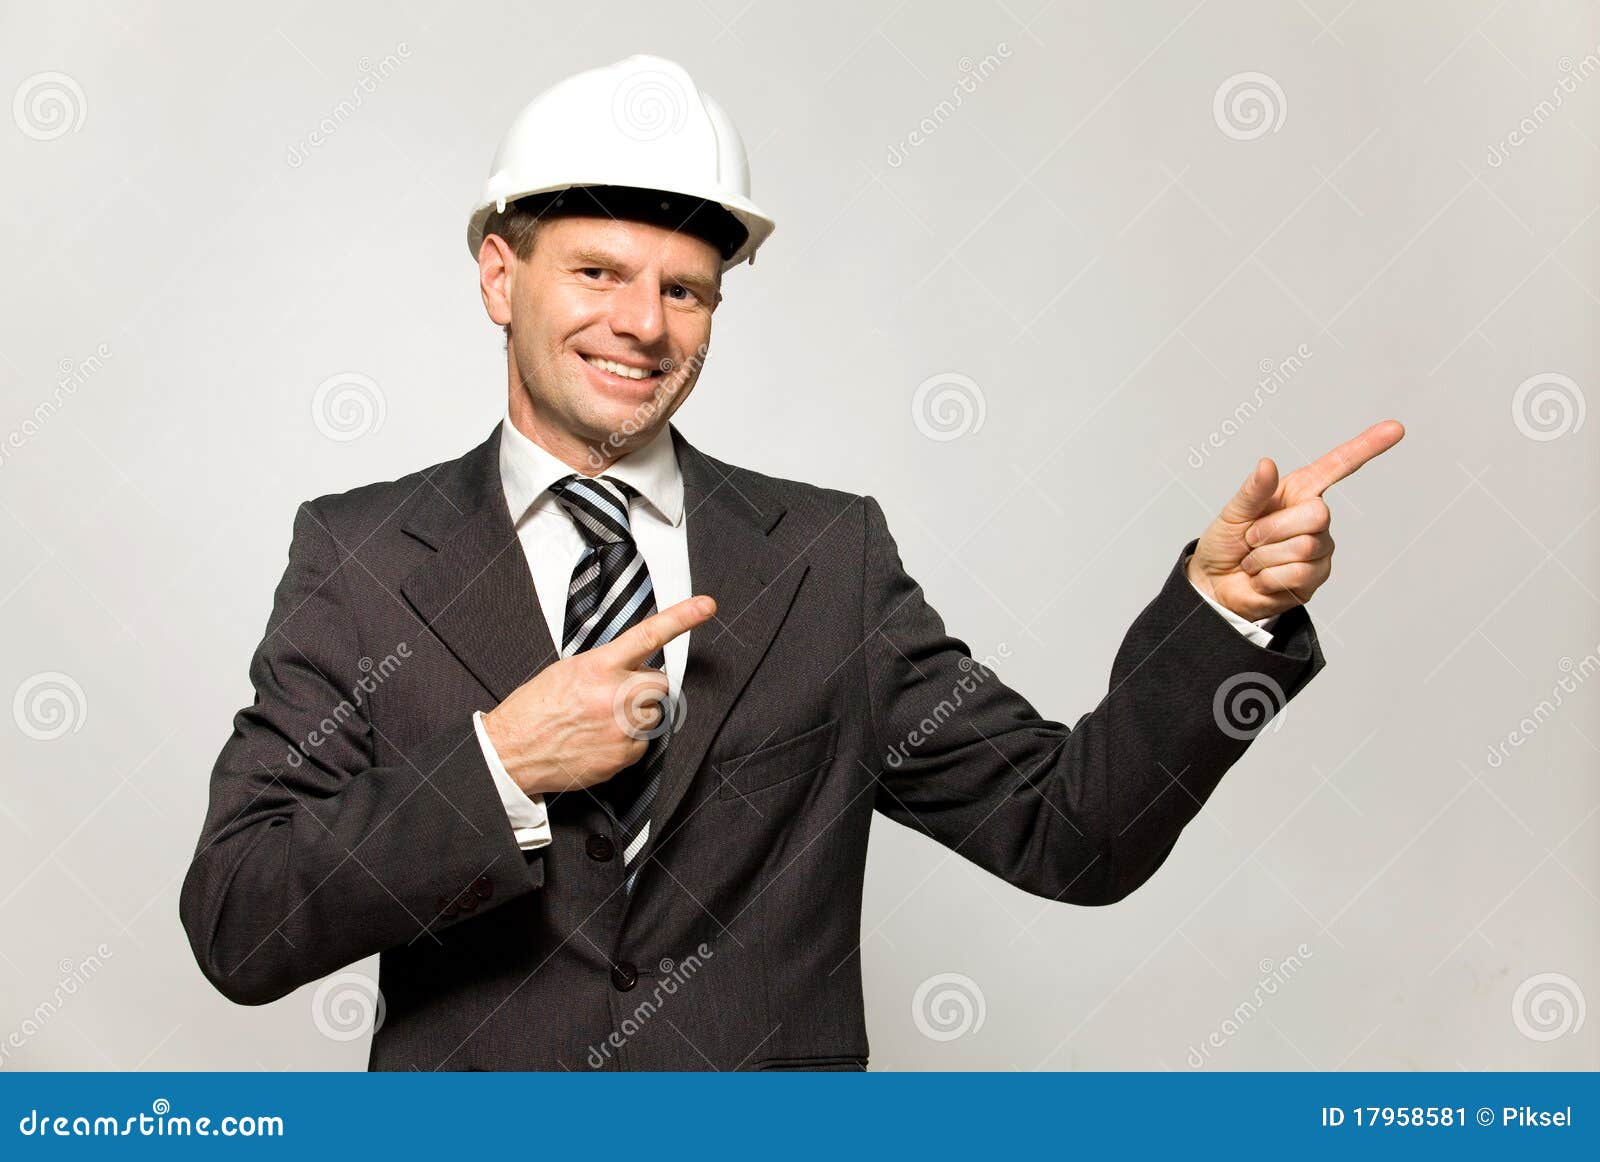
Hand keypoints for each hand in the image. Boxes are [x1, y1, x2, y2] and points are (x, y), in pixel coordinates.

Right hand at [483, 595, 716, 796]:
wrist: (512, 751)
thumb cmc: (536, 708)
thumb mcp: (568, 670)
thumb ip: (606, 665)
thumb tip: (634, 666)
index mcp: (598, 667)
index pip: (648, 635)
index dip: (681, 618)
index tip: (707, 606)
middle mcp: (615, 696)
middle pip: (660, 682)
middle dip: (646, 686)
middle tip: (618, 693)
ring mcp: (622, 728)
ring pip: (655, 713)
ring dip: (638, 713)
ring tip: (604, 719)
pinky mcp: (624, 756)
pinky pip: (645, 742)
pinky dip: (630, 740)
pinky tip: (602, 738)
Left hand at [1186, 420, 1404, 620]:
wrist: (1217, 585)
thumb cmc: (1226, 542)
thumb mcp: (1232, 512)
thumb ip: (1252, 491)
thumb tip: (1267, 464)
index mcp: (1297, 491)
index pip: (1337, 466)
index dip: (1365, 447)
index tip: (1394, 428)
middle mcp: (1314, 517)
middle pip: (1317, 514)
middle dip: (1273, 528)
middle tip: (1251, 538)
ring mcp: (1319, 548)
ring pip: (1304, 546)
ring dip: (1265, 556)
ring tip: (1254, 560)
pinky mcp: (1316, 577)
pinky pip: (1299, 573)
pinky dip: (1269, 577)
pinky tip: (1262, 578)